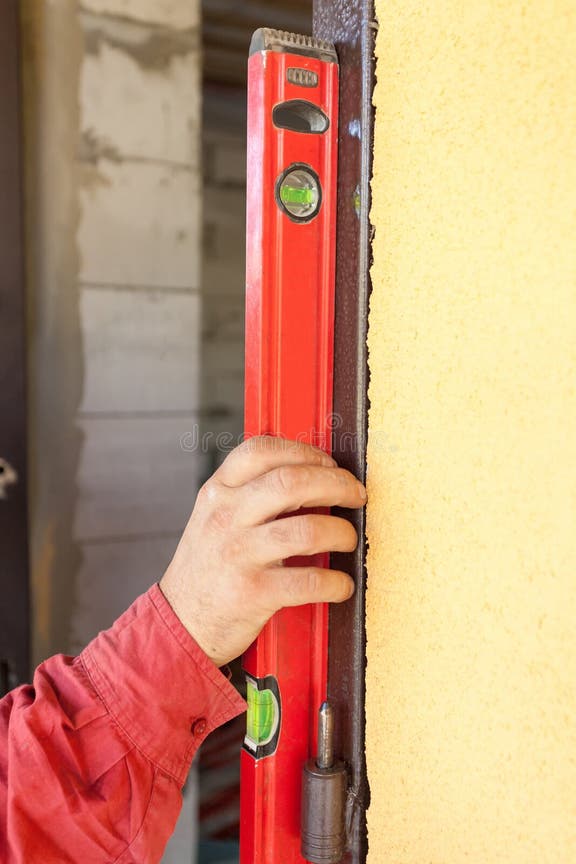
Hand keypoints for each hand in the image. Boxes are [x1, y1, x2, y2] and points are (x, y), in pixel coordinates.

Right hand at [160, 436, 366, 665]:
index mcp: (217, 492)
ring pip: (307, 530)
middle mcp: (226, 517)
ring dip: (342, 532)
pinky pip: (309, 582)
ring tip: (348, 538)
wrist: (180, 622)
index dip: (304, 451)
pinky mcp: (253, 593)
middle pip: (292, 482)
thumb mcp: (215, 517)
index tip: (328, 463)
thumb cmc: (207, 567)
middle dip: (337, 483)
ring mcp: (239, 554)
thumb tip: (311, 475)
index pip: (261, 450)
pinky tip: (340, 584)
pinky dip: (336, 582)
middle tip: (356, 494)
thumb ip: (250, 493)